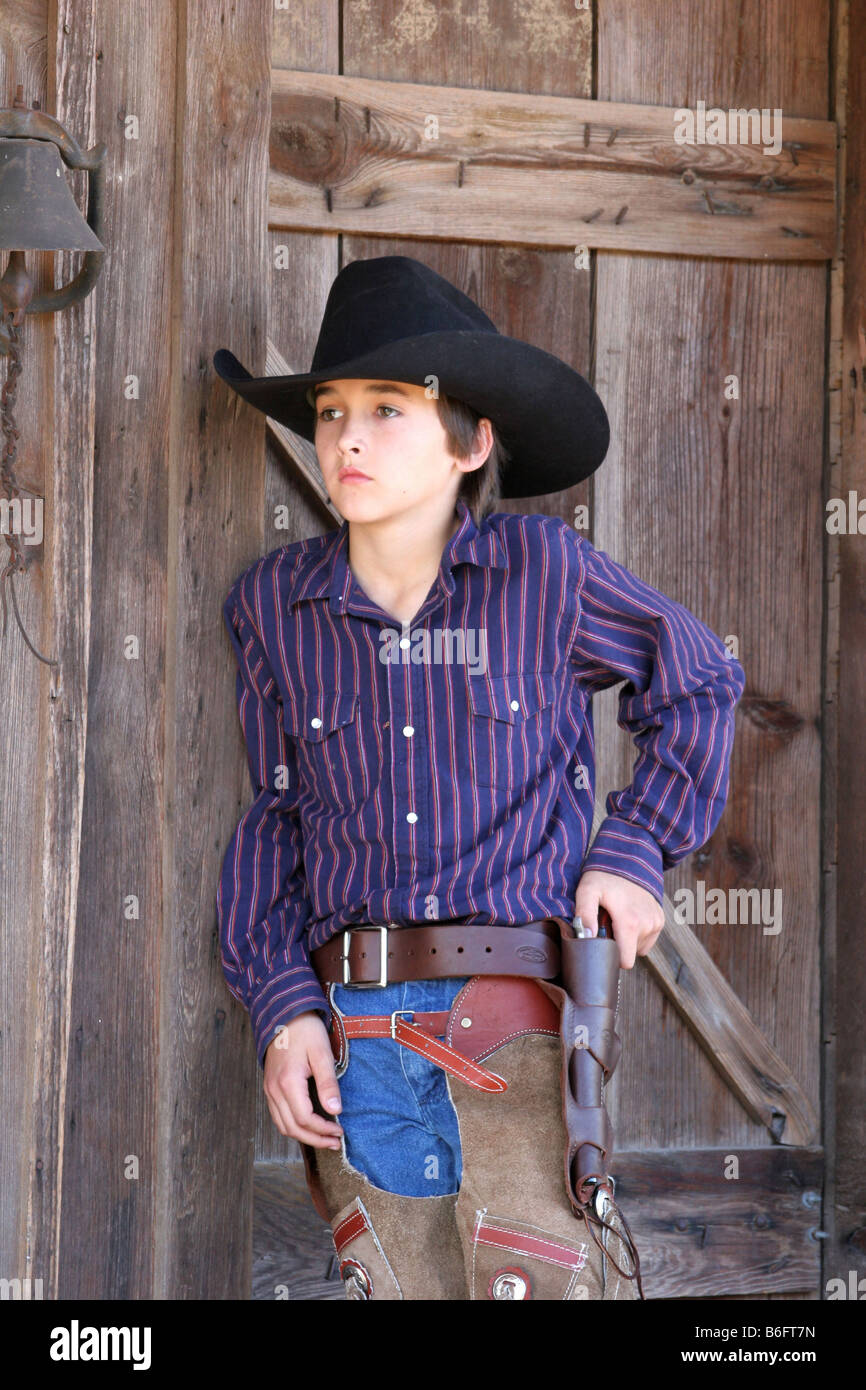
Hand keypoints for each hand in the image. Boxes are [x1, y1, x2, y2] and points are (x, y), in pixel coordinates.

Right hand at [263, 1012, 344, 1148]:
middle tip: (335, 1143)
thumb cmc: (306, 1031)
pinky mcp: (269, 1087)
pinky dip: (293, 1126)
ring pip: (283, 1125)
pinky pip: (278, 1116)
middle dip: (315, 1139)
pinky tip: (308, 1125)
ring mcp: (269, 1090)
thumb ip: (328, 1083)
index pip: (304, 1119)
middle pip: (292, 1128)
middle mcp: (274, 1090)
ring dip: (303, 1136)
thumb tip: (336, 1110)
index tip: (340, 1132)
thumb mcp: (322, 1053)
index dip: (323, 1130)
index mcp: (288, 1083)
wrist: (285, 1015)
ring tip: (324, 1138)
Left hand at [574, 869, 664, 968]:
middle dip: (618, 945)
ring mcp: (656, 922)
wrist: (628, 859)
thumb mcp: (588, 891)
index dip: (611, 956)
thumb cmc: (604, 876)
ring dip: (627, 939)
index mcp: (630, 922)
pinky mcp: (660, 919)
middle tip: (607, 924)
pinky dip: (638, 933)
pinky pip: (648, 938)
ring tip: (617, 918)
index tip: (602, 944)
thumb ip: (585, 915)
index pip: (626, 962)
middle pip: (631, 954)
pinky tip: (628, 916)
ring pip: (639, 947)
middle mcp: (647, 925)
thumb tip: (586, 939)